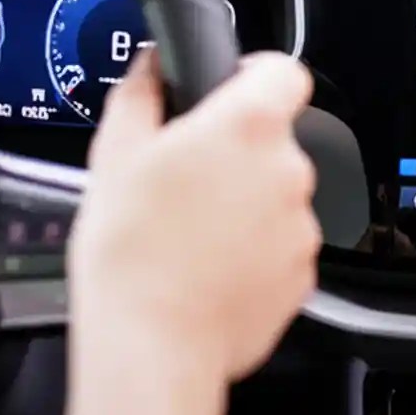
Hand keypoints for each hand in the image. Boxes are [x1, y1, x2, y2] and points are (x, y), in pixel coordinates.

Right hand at [68, 50, 320, 381]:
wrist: (151, 345)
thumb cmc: (130, 252)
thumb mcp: (114, 155)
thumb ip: (140, 94)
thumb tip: (151, 69)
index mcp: (248, 127)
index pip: (284, 71)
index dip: (254, 75)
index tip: (229, 91)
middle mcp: (287, 172)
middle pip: (273, 142)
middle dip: (234, 155)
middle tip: (183, 180)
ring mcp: (301, 228)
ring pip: (275, 198)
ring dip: (243, 205)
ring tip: (189, 233)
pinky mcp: (301, 277)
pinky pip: (278, 248)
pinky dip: (251, 252)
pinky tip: (205, 267)